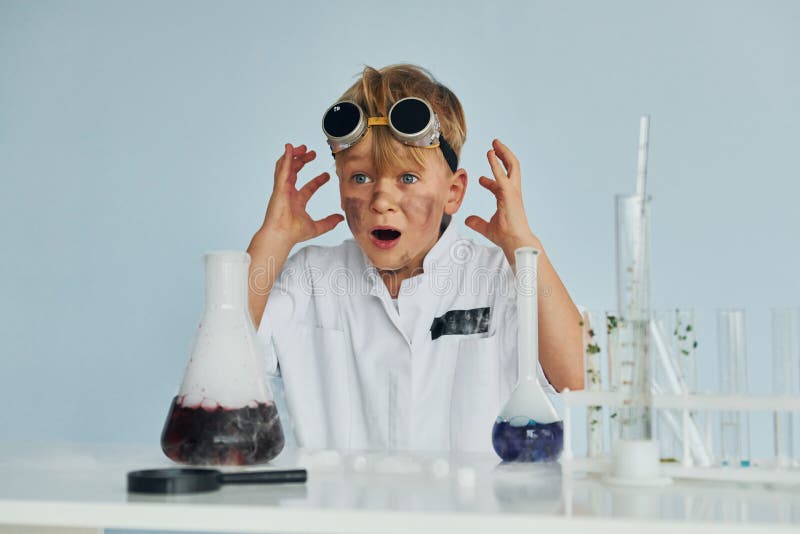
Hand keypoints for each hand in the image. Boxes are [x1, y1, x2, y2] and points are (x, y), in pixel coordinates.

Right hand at [260, 143, 343, 245]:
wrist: (281, 235)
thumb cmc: (293, 233)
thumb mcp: (317, 227)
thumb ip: (329, 222)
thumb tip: (340, 218)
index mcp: (296, 201)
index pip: (308, 187)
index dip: (318, 180)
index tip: (327, 175)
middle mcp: (288, 193)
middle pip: (294, 172)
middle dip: (303, 161)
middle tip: (312, 153)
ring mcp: (282, 189)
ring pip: (286, 167)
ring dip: (293, 156)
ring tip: (302, 148)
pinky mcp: (279, 186)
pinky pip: (282, 168)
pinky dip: (286, 157)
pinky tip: (290, 148)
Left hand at [465, 139, 538, 256]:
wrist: (515, 242)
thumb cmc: (506, 236)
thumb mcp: (487, 227)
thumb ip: (477, 222)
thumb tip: (468, 220)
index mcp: (507, 199)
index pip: (499, 185)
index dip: (489, 181)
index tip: (480, 180)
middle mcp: (512, 192)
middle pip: (511, 168)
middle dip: (503, 155)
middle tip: (494, 145)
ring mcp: (512, 191)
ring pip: (511, 166)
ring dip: (503, 153)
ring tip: (495, 143)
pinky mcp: (509, 193)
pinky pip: (502, 175)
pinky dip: (496, 163)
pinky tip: (490, 154)